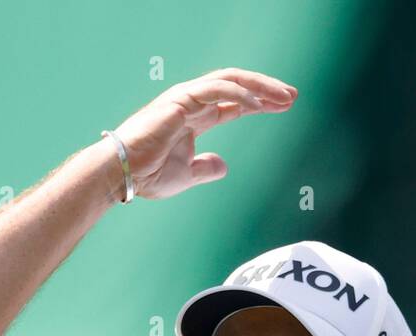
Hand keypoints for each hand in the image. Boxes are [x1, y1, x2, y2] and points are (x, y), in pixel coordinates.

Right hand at [111, 67, 296, 199]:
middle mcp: (191, 102)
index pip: (233, 104)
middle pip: (236, 87)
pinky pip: (217, 90)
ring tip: (284, 96)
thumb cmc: (148, 174)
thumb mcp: (187, 174)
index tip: (283, 107)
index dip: (259, 103)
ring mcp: (186, 98)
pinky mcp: (181, 99)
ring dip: (260, 87)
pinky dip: (240, 94)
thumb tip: (224, 165)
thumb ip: (206, 168)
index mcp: (193, 117)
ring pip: (230, 81)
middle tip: (292, 96)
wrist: (123, 173)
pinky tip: (259, 105)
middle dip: (266, 89)